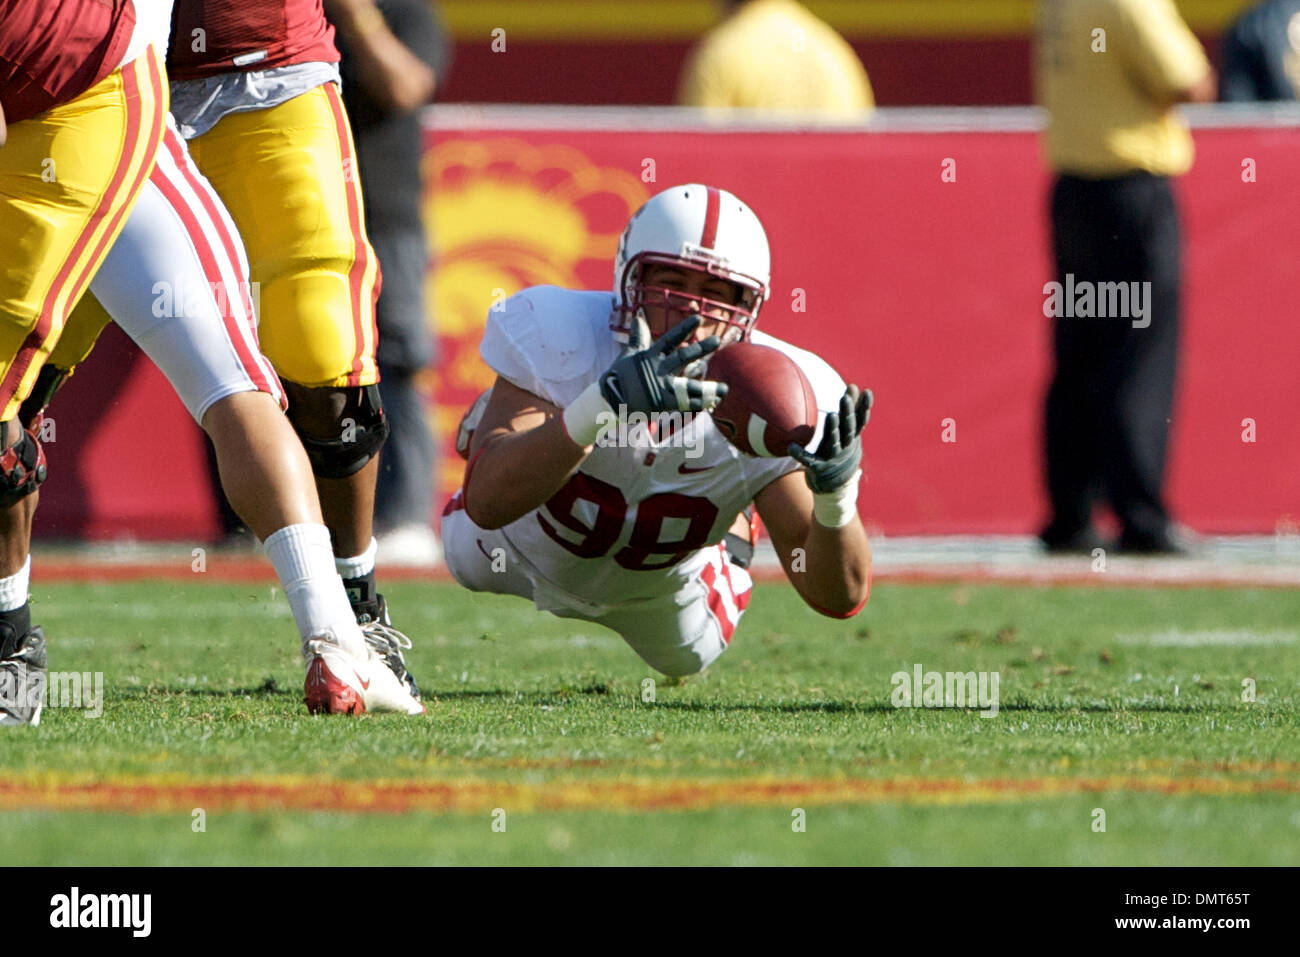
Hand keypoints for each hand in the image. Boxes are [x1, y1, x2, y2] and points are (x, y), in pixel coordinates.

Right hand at [598, 315, 726, 413]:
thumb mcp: (629, 355)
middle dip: (700, 348)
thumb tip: (638, 317)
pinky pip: (685, 404)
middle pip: (683, 357)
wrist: (610, 400)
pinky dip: (699, 404)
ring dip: (708, 388)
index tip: (698, 318)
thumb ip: (637, 337)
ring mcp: (661, 387)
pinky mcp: (662, 403)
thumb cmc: (620, 376)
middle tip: (716, 340)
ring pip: (689, 386)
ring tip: (725, 388)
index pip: (670, 339)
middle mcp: (659, 370)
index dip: (684, 328)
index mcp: (651, 356)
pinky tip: (713, 404)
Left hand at [788, 385, 871, 492]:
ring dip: (833, 430)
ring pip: (834, 443)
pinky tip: (790, 447)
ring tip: (831, 415)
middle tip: (845, 398)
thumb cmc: (840, 448)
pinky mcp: (818, 467)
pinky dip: (800, 454)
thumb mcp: (846, 430)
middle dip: (848, 413)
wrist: (835, 483)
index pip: (860, 420)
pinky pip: (808, 460)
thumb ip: (850, 409)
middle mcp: (845, 447)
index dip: (864, 407)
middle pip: (848, 429)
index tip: (866, 392)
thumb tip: (853, 385)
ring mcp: (832, 457)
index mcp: (852, 437)